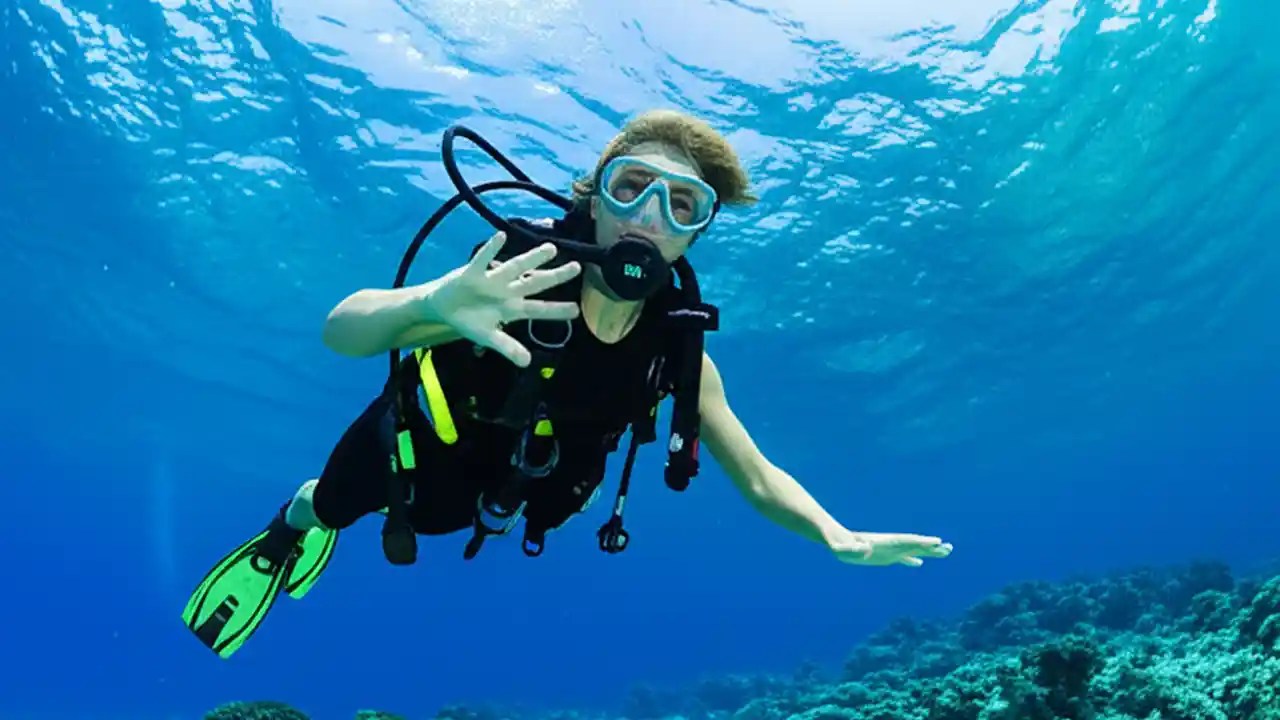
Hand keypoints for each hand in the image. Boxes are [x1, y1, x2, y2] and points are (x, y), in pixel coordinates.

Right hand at [426, 231, 580, 366]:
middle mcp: (507, 291)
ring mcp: (492, 279)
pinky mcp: (473, 272)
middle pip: (535, 283)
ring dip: (532, 258)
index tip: (576, 310)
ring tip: (551, 249)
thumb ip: (507, 348)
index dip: (556, 310)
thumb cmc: (470, 320)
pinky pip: (483, 259)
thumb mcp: (488, 337)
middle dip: (555, 276)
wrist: (443, 307)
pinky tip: (501, 236)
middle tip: (577, 268)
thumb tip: (526, 362)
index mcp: (512, 308)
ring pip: (516, 267)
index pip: (538, 309)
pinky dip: (491, 249)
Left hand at [827, 528, 952, 567]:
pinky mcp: (882, 556)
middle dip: (931, 546)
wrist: (835, 540)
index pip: (905, 541)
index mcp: (882, 542)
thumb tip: (863, 548)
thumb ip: (852, 549)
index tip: (937, 542)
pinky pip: (900, 558)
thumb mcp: (843, 548)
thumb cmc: (838, 545)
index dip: (920, 542)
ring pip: (911, 550)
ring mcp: (887, 550)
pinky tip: (920, 563)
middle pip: (913, 544)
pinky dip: (911, 559)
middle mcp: (888, 545)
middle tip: (949, 548)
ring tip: (945, 551)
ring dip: (927, 551)